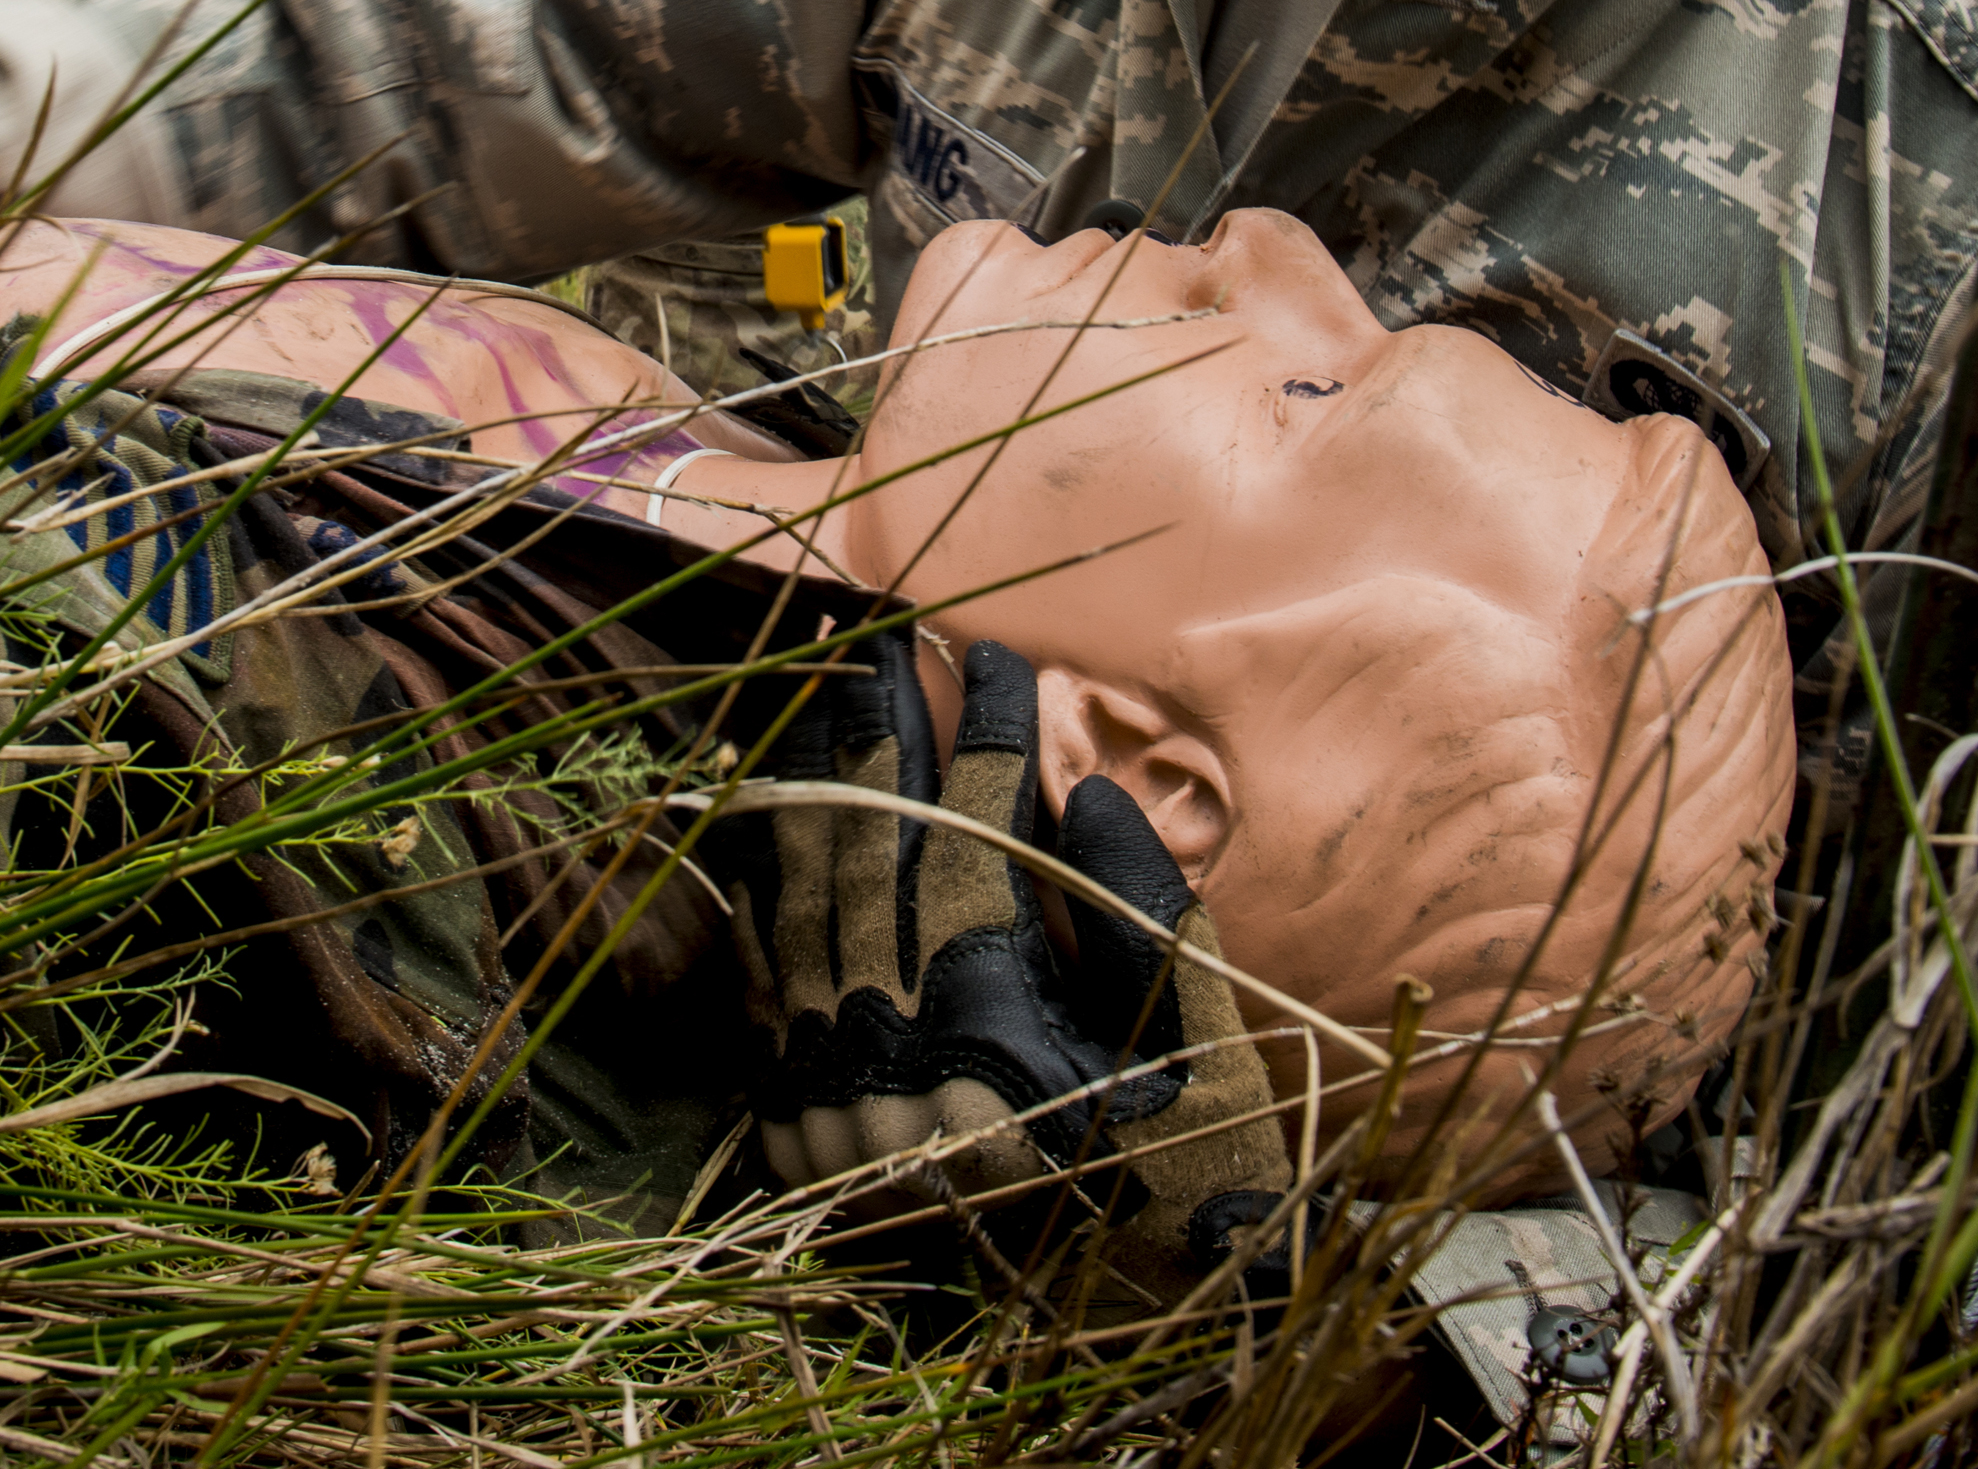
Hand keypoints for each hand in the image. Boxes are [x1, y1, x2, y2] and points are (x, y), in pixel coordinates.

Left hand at [719, 632, 1296, 1294]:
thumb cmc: (1191, 1188)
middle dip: (879, 735)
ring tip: (830, 693)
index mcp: (992, 1043)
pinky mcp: (803, 1131)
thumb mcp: (1204, 1053)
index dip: (981, 739)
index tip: (993, 657)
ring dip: (816, 788)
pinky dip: (776, 886)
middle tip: (888, 639)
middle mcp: (889, 1069)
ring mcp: (831, 1103)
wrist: (1121, 1337)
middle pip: (868, 858)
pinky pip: (773, 980)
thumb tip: (1084, 785)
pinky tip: (784, 813)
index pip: (969, 844)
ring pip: (803, 906)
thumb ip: (1148, 916)